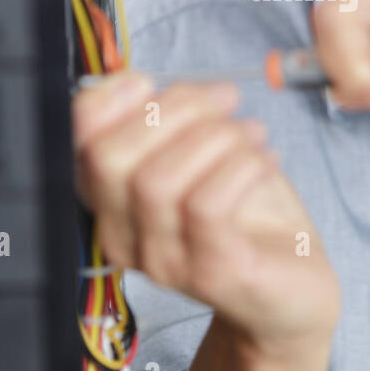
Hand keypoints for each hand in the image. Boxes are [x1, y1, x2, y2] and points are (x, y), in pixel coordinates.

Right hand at [71, 73, 340, 362]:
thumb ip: (167, 122)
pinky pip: (207, 206)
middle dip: (171, 110)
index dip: (105, 102)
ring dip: (215, 138)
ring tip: (252, 134)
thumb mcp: (201, 155)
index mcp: (113, 201)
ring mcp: (164, 261)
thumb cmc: (247, 215)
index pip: (77, 145)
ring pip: (158, 180)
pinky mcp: (211, 273)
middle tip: (223, 100)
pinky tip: (265, 160)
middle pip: (109, 158)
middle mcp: (125, 237)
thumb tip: (142, 81)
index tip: (149, 81)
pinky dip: (241, 167)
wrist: (292, 290)